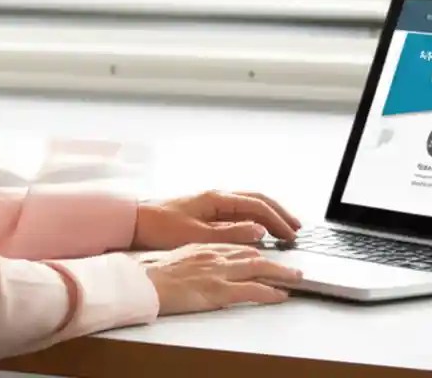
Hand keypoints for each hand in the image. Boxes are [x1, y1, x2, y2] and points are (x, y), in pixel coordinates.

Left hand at [132, 190, 301, 249]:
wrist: (134, 220)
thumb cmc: (160, 227)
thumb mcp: (196, 235)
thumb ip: (229, 234)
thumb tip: (259, 230)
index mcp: (216, 198)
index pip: (257, 205)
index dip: (277, 220)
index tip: (291, 235)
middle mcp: (217, 196)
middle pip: (257, 200)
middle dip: (279, 213)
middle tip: (297, 229)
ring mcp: (212, 202)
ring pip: (249, 204)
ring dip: (269, 215)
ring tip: (284, 229)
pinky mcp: (206, 211)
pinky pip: (238, 211)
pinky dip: (254, 218)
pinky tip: (259, 229)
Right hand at [138, 243, 302, 314]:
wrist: (142, 282)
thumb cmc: (153, 274)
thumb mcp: (178, 258)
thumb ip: (196, 258)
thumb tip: (204, 265)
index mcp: (204, 247)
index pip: (238, 246)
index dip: (257, 251)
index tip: (268, 256)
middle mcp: (215, 255)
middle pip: (254, 254)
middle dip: (276, 260)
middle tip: (292, 267)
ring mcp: (219, 271)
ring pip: (259, 268)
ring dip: (281, 273)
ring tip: (296, 278)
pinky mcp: (219, 290)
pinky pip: (252, 290)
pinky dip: (270, 292)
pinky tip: (281, 294)